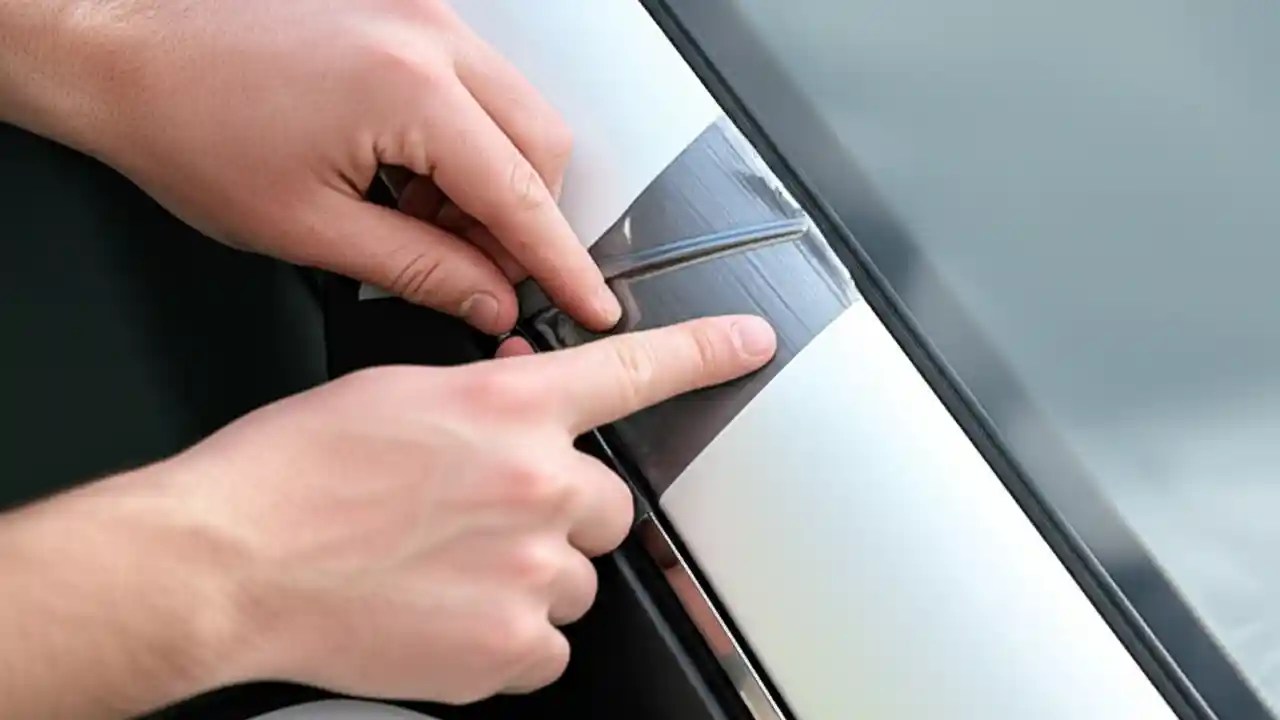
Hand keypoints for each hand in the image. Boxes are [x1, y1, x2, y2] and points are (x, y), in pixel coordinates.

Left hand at [2, 0, 618, 334]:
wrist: (120, 43)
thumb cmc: (183, 119)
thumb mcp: (308, 228)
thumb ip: (420, 271)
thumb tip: (488, 300)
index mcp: (411, 89)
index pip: (523, 198)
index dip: (563, 264)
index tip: (592, 303)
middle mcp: (430, 36)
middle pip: (541, 147)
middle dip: (524, 222)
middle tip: (478, 274)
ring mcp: (421, 13)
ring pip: (513, 114)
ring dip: (491, 182)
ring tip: (422, 224)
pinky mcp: (404, 8)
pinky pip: (474, 85)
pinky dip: (462, 142)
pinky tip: (409, 176)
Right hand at [157, 315, 775, 704]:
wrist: (231, 563)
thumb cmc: (293, 473)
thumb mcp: (398, 394)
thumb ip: (484, 399)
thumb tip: (522, 402)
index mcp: (510, 407)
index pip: (636, 368)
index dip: (706, 352)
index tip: (750, 345)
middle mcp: (536, 483)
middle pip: (609, 508)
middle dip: (563, 515)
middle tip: (488, 521)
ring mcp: (530, 571)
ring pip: (577, 581)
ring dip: (531, 578)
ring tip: (448, 571)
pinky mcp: (508, 647)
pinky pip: (547, 648)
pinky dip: (508, 639)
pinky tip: (446, 615)